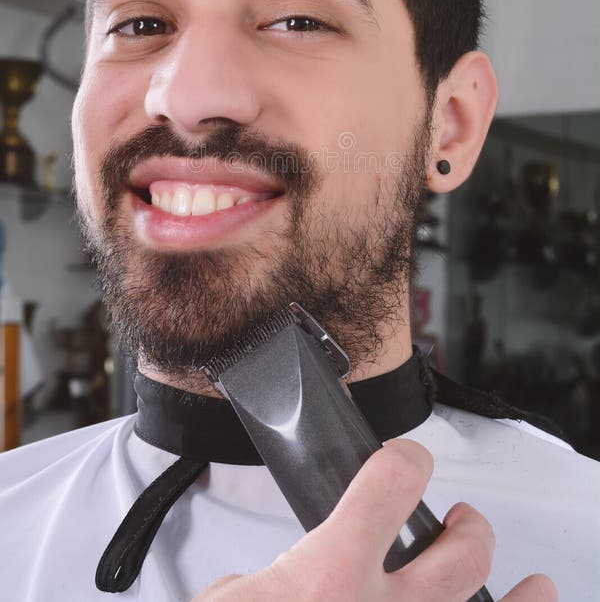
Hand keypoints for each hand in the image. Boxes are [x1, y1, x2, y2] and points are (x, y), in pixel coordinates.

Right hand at [191, 438, 556, 601]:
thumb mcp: (228, 601)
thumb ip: (264, 580)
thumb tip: (272, 583)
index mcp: (330, 576)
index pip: (394, 482)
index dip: (406, 458)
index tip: (406, 462)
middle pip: (464, 553)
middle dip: (471, 528)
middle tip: (463, 524)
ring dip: (519, 599)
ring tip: (532, 588)